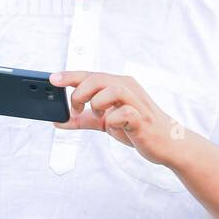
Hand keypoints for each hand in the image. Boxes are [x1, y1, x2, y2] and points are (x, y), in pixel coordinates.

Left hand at [49, 70, 184, 166]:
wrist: (166, 143)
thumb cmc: (136, 127)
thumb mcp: (105, 121)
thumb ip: (83, 119)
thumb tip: (58, 120)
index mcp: (118, 84)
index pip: (90, 74)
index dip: (69, 75)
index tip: (51, 80)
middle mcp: (127, 87)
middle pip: (97, 78)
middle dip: (79, 93)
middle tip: (75, 109)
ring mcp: (136, 102)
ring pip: (110, 90)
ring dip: (96, 104)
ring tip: (98, 116)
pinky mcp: (142, 118)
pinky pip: (123, 112)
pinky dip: (112, 119)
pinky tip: (113, 125)